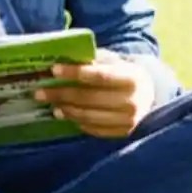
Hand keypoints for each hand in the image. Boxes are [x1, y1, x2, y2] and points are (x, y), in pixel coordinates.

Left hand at [35, 49, 154, 138]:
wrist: (151, 96)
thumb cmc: (126, 74)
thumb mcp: (116, 62)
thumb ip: (95, 59)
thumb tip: (65, 58)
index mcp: (132, 78)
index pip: (99, 76)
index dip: (75, 72)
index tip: (54, 69)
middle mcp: (132, 102)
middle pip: (90, 98)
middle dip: (62, 94)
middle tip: (40, 92)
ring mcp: (128, 121)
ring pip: (90, 116)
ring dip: (67, 111)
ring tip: (51, 106)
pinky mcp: (124, 134)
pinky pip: (95, 130)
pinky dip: (79, 122)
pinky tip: (67, 115)